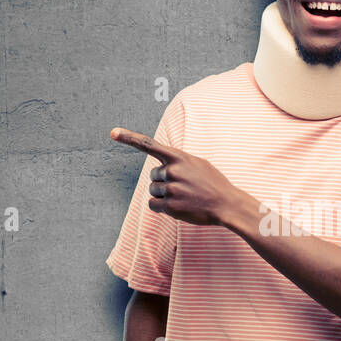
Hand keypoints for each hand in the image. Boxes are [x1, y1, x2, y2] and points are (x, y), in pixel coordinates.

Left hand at [111, 127, 240, 226]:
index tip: (113, 132)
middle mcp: (173, 171)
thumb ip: (179, 161)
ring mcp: (172, 189)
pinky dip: (161, 207)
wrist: (227, 204)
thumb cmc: (213, 183)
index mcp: (179, 157)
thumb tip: (162, 166)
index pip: (149, 145)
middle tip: (183, 187)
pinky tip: (178, 207)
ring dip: (164, 195)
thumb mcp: (199, 164)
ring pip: (153, 191)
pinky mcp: (171, 206)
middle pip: (153, 176)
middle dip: (163, 182)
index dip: (129, 138)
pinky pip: (154, 205)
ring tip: (183, 197)